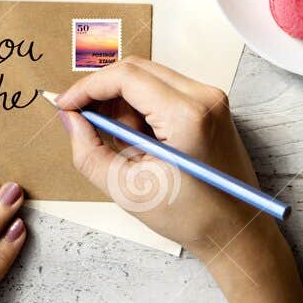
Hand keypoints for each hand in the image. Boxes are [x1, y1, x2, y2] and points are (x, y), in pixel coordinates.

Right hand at [56, 58, 280, 276]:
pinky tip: (141, 141)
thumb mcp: (126, 189)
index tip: (65, 104)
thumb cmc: (191, 217)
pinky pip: (165, 89)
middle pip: (136, 69)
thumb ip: (88, 151)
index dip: (87, 87)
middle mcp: (204, 96)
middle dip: (103, 92)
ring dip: (124, 102)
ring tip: (122, 144)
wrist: (237, 233)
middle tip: (83, 121)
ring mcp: (212, 97)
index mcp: (187, 115)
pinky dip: (143, 107)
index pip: (125, 76)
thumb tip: (70, 118)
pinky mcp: (212, 104)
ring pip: (149, 77)